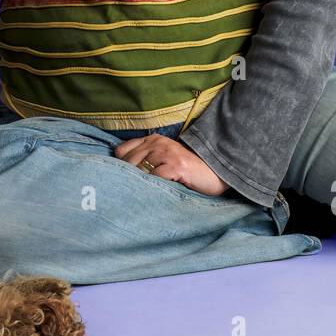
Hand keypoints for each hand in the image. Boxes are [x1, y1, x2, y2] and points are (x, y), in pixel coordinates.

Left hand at [113, 133, 229, 195]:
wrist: (215, 172)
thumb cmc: (187, 170)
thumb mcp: (164, 158)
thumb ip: (144, 160)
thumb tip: (120, 173)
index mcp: (152, 139)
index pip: (121, 151)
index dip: (120, 167)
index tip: (122, 180)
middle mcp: (157, 143)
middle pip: (127, 162)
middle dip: (127, 178)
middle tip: (128, 193)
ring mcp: (167, 154)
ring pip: (139, 170)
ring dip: (138, 184)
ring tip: (140, 195)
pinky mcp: (175, 166)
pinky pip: (154, 178)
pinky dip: (152, 187)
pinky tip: (155, 193)